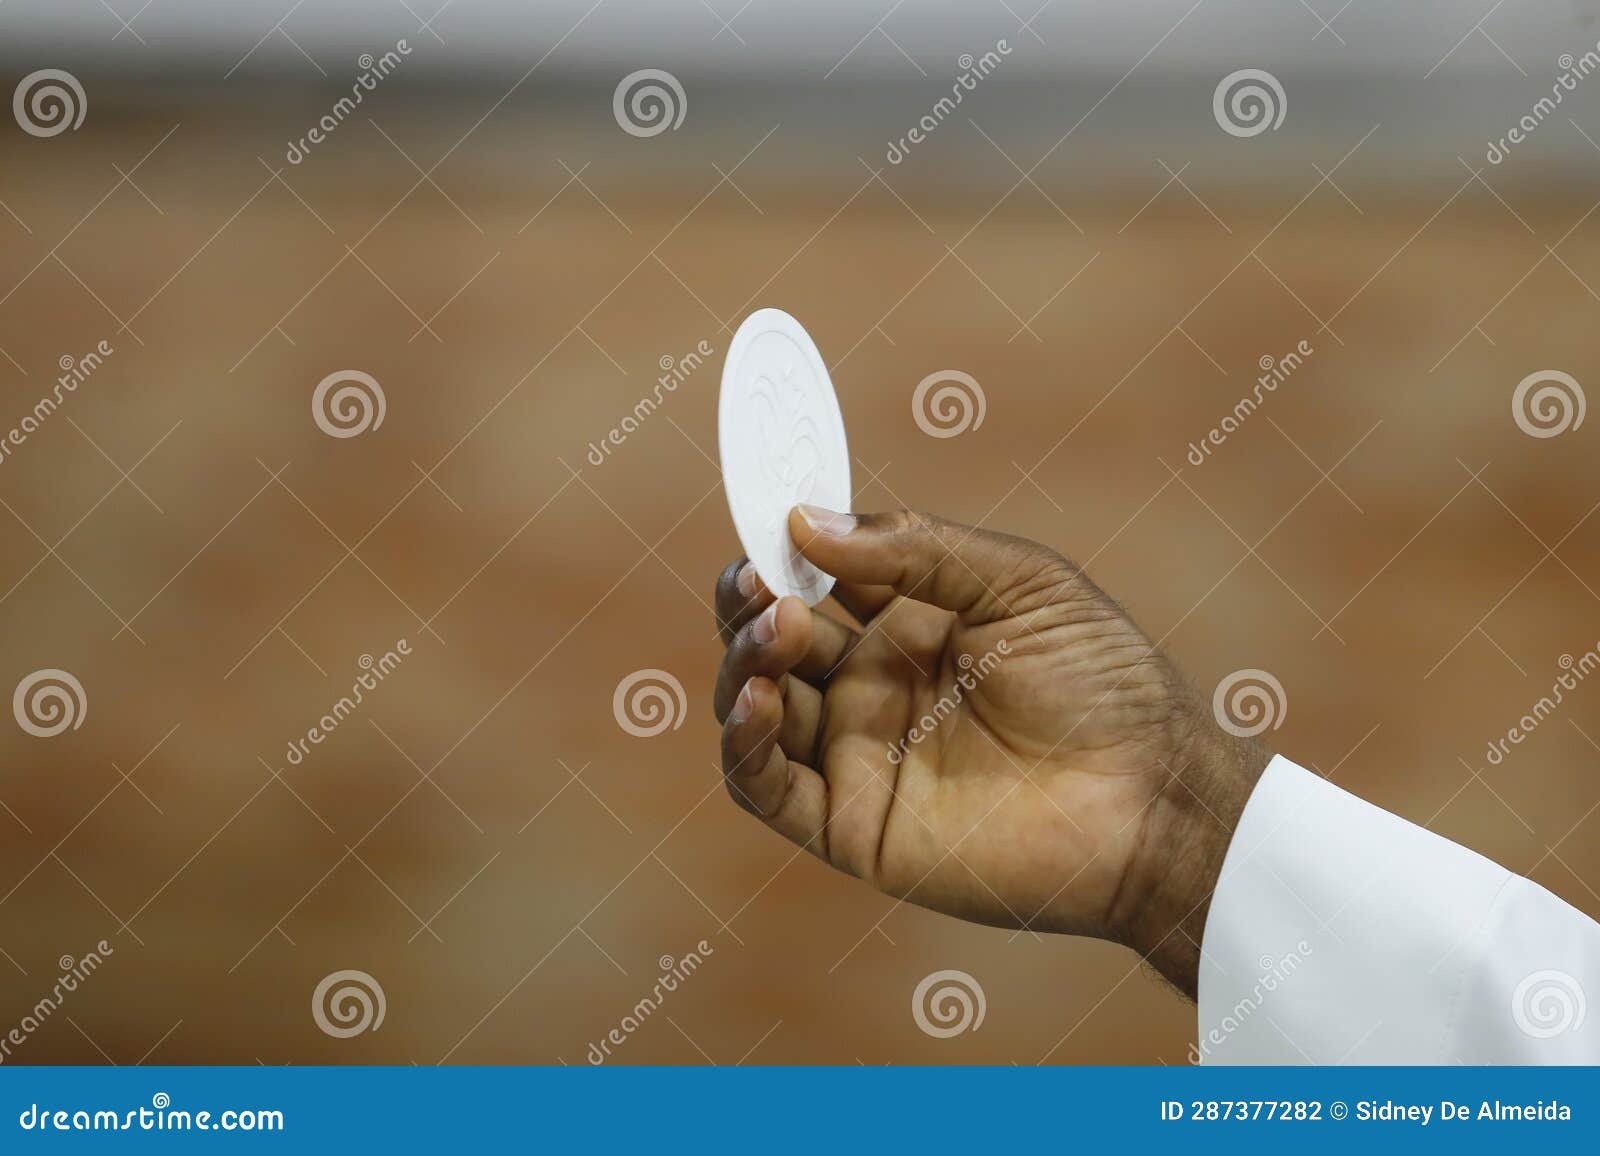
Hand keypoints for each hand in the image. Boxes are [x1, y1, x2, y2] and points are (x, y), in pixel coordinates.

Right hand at [713, 505, 1270, 996]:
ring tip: (777, 625)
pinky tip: (762, 697)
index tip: (768, 511)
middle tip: (762, 577)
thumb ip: (915, 549)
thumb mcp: (1018, 583)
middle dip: (751, 599)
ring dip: (746, 660)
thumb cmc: (1104, 684)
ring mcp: (857, 759)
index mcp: (907, 628)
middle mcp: (871, 691)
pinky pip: (766, 788)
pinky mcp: (852, 826)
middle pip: (771, 638)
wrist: (1151, 799)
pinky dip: (744, 743)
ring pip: (756, 706)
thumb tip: (807, 520)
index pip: (814, 579)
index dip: (782, 547)